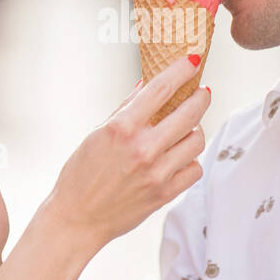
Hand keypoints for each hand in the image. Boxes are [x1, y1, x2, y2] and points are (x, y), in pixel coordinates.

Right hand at [40, 55, 210, 255]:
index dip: (180, 71)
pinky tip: (179, 157)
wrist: (77, 219)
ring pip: (197, 140)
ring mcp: (157, 173)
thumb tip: (147, 84)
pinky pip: (194, 169)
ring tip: (186, 129)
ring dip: (195, 130)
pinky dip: (190, 160)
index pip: (161, 89)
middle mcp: (143, 149)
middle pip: (190, 113)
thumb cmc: (81, 174)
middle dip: (201, 97)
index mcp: (122, 129)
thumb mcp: (97, 133)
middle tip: (202, 92)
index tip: (191, 61)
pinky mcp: (165, 194)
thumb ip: (126, 109)